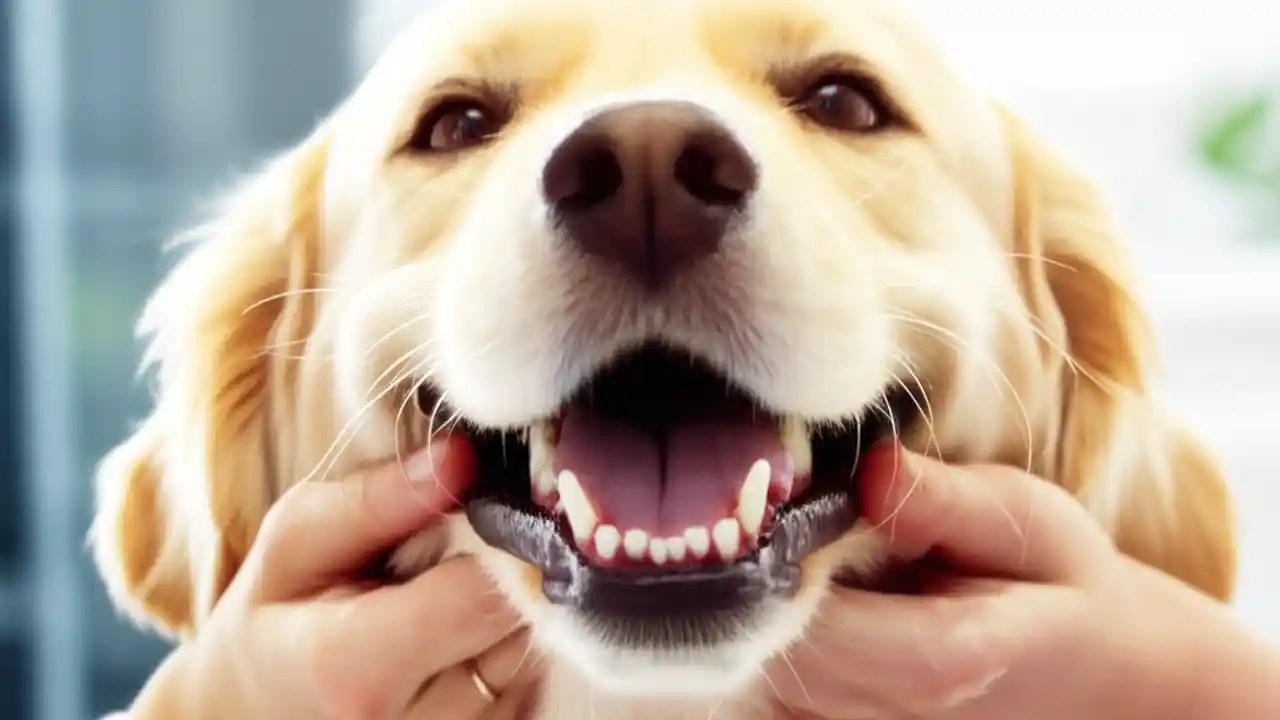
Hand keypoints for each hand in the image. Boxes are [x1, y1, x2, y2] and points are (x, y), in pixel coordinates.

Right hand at [129, 436, 540, 719]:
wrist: (256, 706)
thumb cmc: (278, 612)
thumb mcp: (297, 537)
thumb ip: (377, 499)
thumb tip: (462, 456)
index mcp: (354, 668)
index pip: (479, 596)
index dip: (493, 543)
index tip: (474, 516)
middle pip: (514, 628)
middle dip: (500, 577)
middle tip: (449, 560)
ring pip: (529, 659)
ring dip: (502, 619)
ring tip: (441, 604)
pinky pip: (527, 691)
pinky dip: (502, 657)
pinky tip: (455, 644)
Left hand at [766, 444, 1279, 719]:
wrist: (1101, 672)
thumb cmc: (1058, 585)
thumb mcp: (1024, 518)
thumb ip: (944, 501)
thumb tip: (870, 472)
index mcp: (939, 661)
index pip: (804, 618)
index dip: (774, 558)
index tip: (779, 506)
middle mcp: (895, 718)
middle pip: (767, 651)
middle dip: (764, 582)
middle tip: (794, 524)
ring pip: (759, 678)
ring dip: (769, 615)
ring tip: (825, 569)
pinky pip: (777, 694)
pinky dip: (783, 645)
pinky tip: (829, 610)